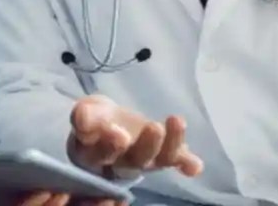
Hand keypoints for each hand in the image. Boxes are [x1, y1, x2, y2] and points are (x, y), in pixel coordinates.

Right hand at [70, 94, 203, 175]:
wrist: (108, 123)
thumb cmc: (95, 119)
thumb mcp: (86, 111)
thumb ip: (83, 115)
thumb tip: (82, 118)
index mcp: (96, 154)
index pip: (102, 154)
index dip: (110, 144)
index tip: (118, 131)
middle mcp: (122, 163)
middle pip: (135, 160)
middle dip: (146, 145)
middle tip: (153, 128)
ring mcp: (146, 160)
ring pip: (159, 159)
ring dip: (171, 144)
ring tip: (177, 121)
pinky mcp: (164, 153)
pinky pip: (177, 161)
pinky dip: (187, 164)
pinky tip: (195, 165)